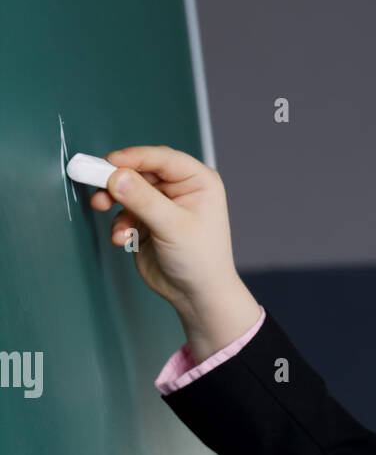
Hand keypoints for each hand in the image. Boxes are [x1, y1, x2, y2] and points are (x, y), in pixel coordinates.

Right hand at [88, 144, 247, 332]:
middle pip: (140, 172)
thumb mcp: (173, 227)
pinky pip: (123, 213)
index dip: (134, 157)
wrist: (196, 296)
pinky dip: (119, 225)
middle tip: (96, 184)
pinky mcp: (146, 221)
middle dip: (117, 180)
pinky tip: (123, 239)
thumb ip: (143, 200)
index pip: (161, 158)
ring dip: (113, 202)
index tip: (109, 162)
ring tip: (101, 208)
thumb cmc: (200, 261)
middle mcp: (179, 188)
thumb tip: (115, 176)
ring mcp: (161, 205)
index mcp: (197, 181)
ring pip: (128, 191)